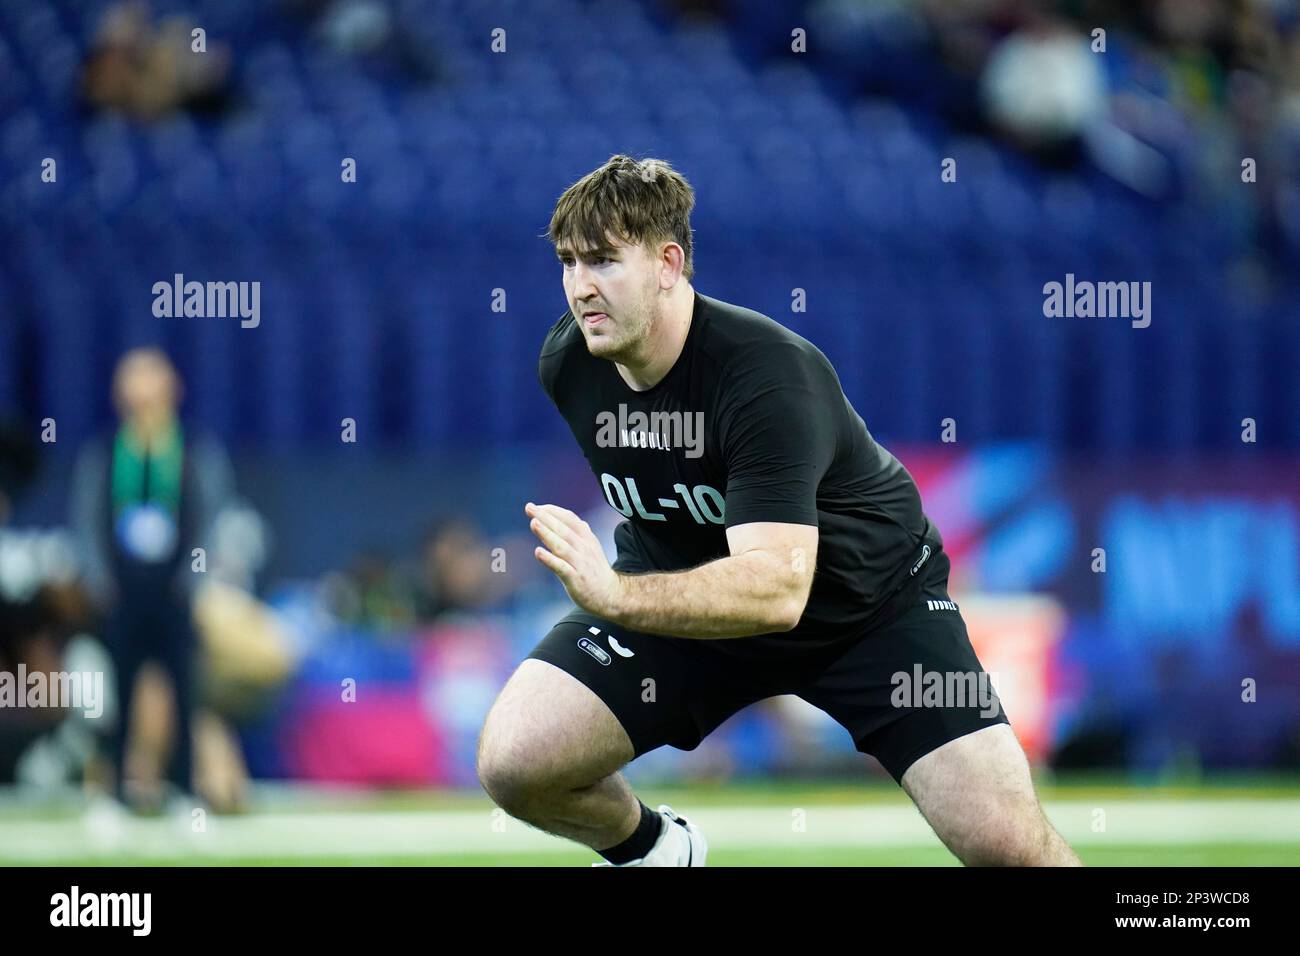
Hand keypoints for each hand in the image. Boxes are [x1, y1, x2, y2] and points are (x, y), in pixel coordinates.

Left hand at [525, 502, 623, 617]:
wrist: (610, 596)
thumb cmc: (595, 571)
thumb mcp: (591, 548)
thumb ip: (579, 534)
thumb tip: (568, 519)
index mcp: (587, 539)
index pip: (570, 519)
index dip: (553, 511)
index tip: (537, 507)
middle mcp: (584, 548)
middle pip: (564, 529)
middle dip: (546, 517)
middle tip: (529, 507)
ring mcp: (580, 564)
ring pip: (562, 546)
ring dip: (547, 534)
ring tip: (533, 523)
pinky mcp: (576, 579)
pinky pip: (562, 568)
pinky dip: (550, 559)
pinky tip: (538, 552)